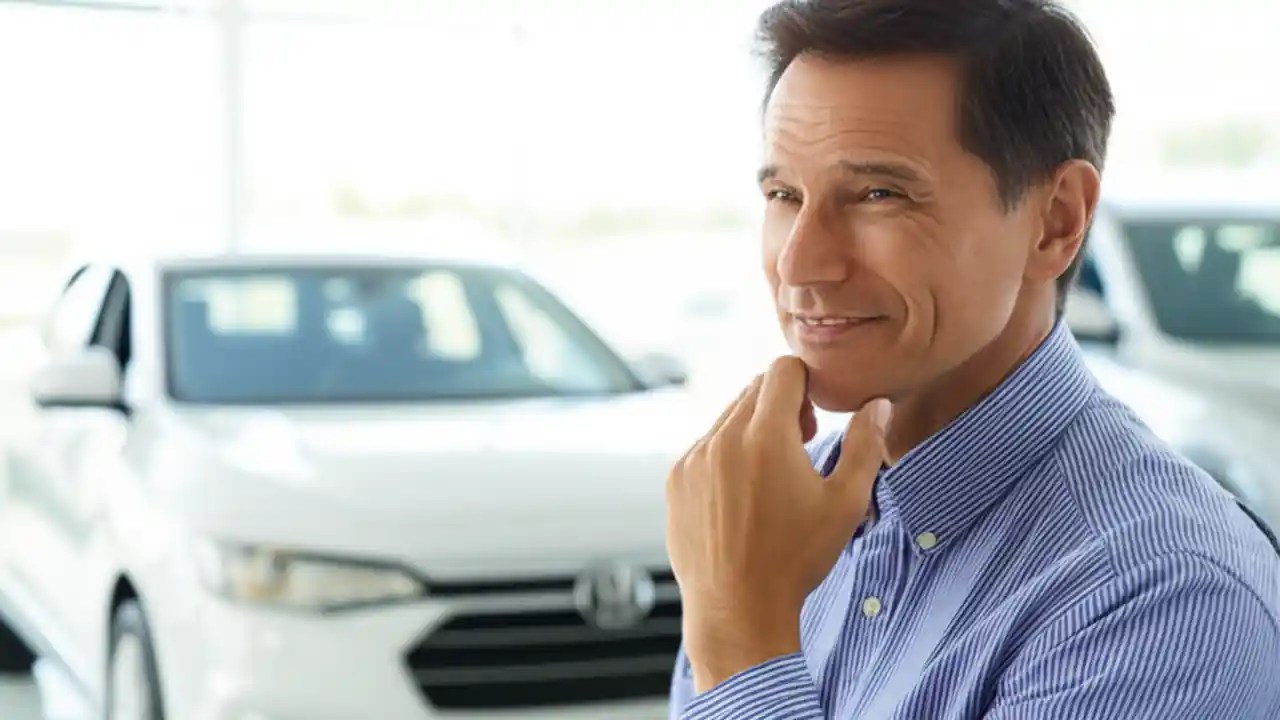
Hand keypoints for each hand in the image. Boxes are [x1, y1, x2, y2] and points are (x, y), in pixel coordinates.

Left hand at [666, 356, 891, 691]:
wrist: (738, 610)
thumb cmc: (796, 559)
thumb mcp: (845, 503)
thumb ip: (865, 445)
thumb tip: (877, 404)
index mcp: (765, 436)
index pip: (783, 369)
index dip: (806, 385)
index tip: (814, 422)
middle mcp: (722, 439)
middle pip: (754, 389)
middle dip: (781, 406)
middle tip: (800, 448)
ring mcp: (693, 459)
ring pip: (727, 417)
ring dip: (753, 430)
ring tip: (772, 476)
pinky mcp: (676, 481)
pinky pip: (704, 447)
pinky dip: (726, 455)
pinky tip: (743, 497)